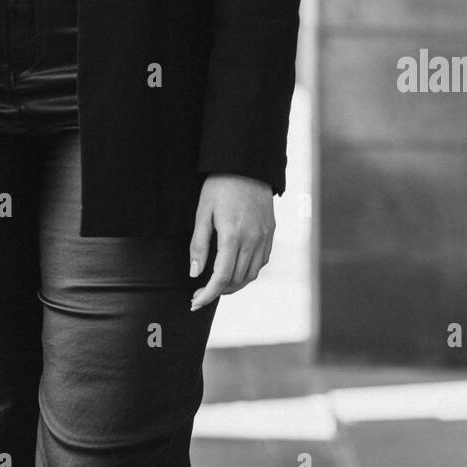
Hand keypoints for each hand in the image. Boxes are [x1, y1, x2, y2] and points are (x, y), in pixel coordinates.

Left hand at [189, 174, 274, 310]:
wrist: (247, 164)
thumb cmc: (220, 186)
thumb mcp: (203, 212)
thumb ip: (199, 244)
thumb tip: (195, 274)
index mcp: (232, 236)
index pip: (221, 277)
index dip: (208, 294)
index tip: (195, 302)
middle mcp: (252, 240)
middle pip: (237, 280)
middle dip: (218, 291)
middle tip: (201, 292)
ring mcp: (264, 236)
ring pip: (251, 274)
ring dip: (234, 285)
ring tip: (217, 284)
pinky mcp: (271, 232)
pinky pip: (262, 261)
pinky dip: (248, 271)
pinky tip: (236, 268)